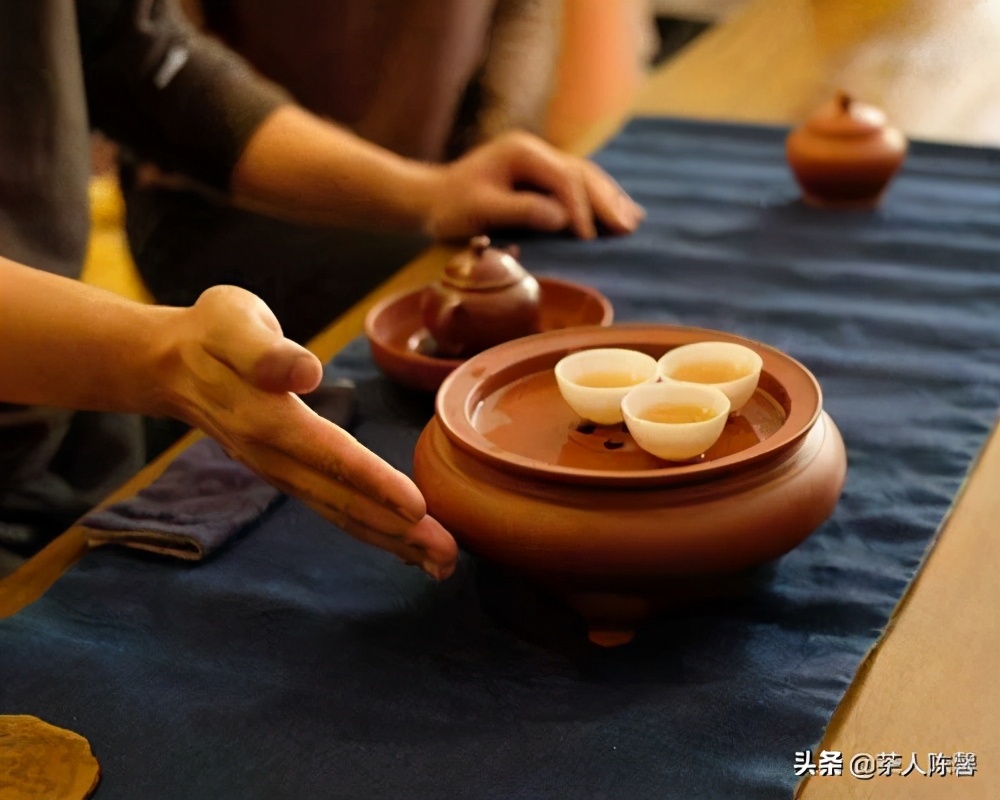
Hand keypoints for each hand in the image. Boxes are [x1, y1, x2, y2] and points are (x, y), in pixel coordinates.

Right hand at [157, 286, 457, 579]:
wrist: (173, 365)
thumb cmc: (214, 333)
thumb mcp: (233, 322)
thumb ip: (266, 349)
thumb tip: (306, 371)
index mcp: (268, 417)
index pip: (329, 454)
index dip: (373, 481)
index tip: (418, 507)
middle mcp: (275, 456)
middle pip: (343, 500)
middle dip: (398, 530)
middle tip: (451, 555)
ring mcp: (280, 473)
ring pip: (341, 515)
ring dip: (392, 541)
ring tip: (442, 563)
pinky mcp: (288, 477)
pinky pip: (334, 511)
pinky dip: (372, 532)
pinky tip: (407, 547)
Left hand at [425, 131, 644, 240]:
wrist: (430, 199)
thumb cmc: (449, 208)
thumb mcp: (480, 210)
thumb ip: (521, 211)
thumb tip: (562, 219)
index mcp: (521, 152)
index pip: (563, 178)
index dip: (580, 208)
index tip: (590, 238)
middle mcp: (535, 150)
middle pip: (582, 173)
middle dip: (607, 201)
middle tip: (629, 227)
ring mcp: (539, 160)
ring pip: (584, 176)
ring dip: (609, 199)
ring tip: (634, 221)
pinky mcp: (540, 175)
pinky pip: (576, 185)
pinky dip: (598, 199)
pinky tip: (617, 211)